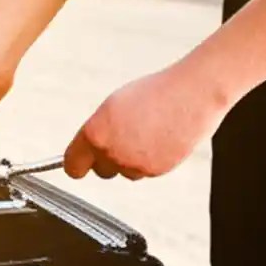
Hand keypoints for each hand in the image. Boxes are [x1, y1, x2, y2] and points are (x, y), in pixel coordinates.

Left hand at [64, 64, 232, 179]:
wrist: (192, 93)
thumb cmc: (154, 93)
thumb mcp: (115, 106)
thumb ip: (99, 131)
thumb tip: (88, 150)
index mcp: (95, 132)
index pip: (73, 165)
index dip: (77, 164)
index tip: (80, 164)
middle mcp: (111, 151)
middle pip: (101, 171)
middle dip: (108, 160)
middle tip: (126, 138)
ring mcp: (133, 163)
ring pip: (125, 172)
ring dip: (132, 159)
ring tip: (149, 132)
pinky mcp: (155, 170)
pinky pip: (145, 172)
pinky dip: (151, 160)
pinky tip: (161, 138)